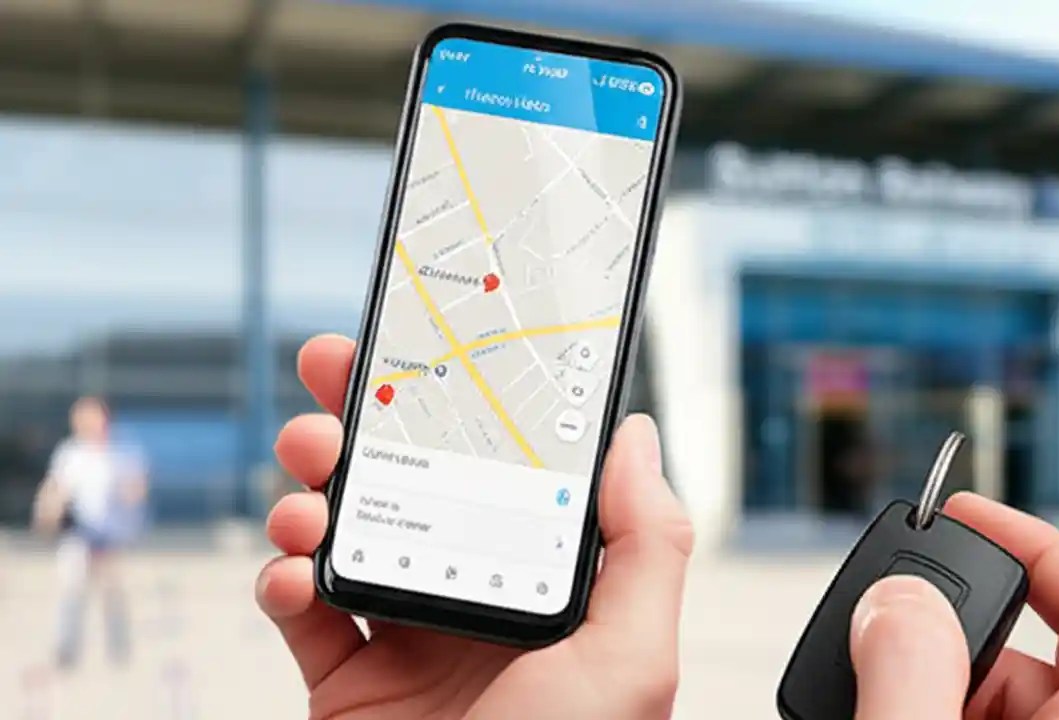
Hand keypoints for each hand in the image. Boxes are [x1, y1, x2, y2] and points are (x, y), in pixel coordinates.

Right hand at [256, 335, 693, 719]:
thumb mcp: (631, 658)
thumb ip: (647, 544)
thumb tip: (635, 439)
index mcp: (543, 582)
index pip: (501, 471)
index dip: (465, 407)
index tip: (430, 349)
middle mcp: (474, 598)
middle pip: (410, 484)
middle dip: (364, 422)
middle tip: (330, 375)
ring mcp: (406, 638)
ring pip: (346, 533)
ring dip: (312, 492)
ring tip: (307, 489)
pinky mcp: (345, 681)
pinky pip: (300, 612)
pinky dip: (282, 579)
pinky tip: (294, 574)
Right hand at [847, 493, 1058, 718]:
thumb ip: (911, 671)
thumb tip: (897, 597)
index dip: (1035, 542)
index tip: (964, 511)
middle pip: (1031, 652)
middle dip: (948, 629)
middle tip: (880, 623)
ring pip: (994, 699)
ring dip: (926, 679)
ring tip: (864, 693)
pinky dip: (926, 708)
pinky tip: (874, 711)